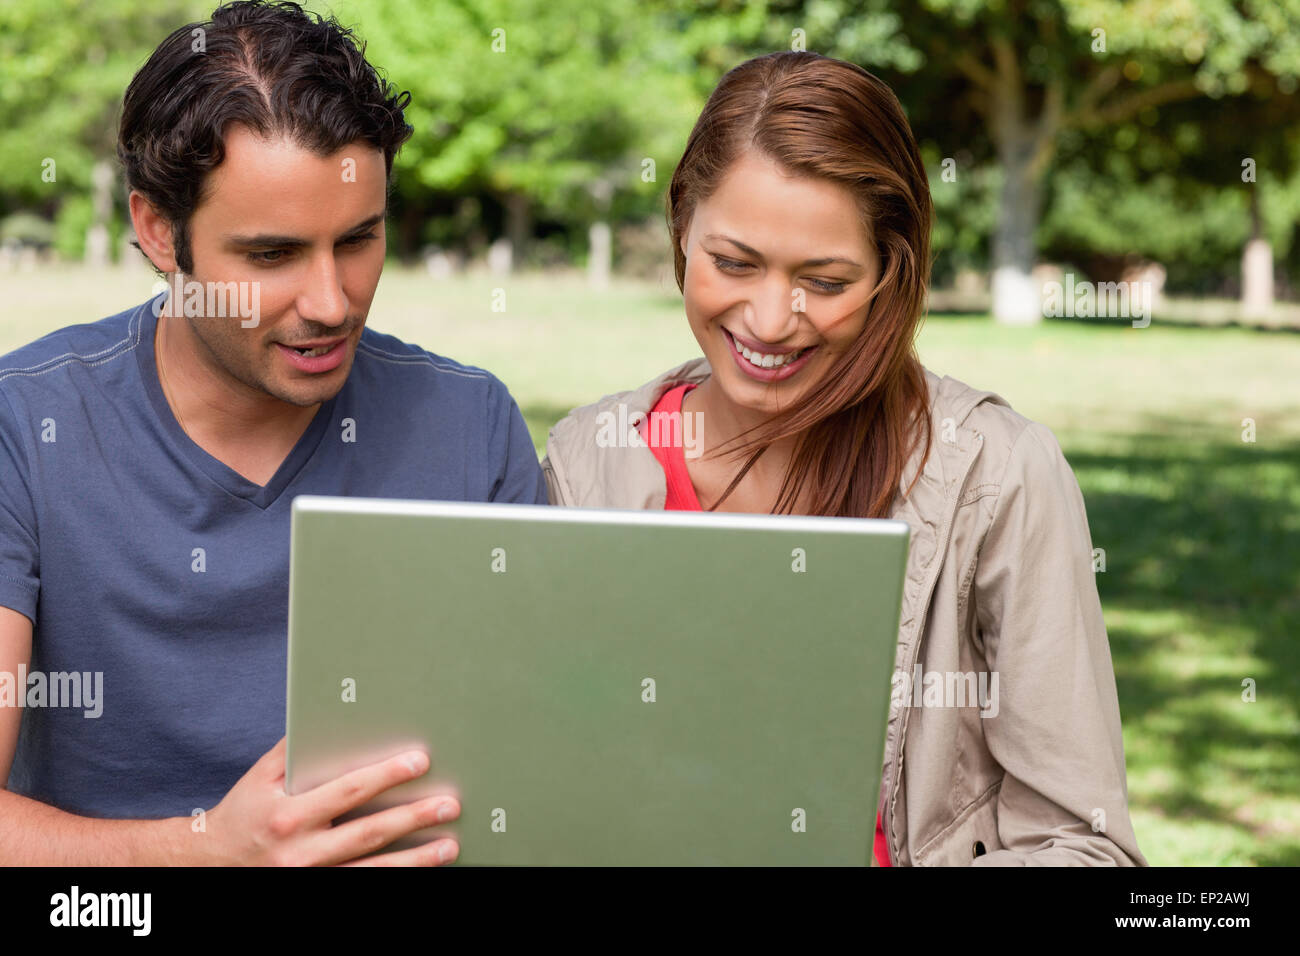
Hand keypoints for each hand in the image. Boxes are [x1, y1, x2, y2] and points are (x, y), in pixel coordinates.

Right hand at [200, 737, 459, 865]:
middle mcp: (300, 852)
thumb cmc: (243, 812)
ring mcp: (310, 878)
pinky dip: (394, 879)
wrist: (209, 864)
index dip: (386, 775)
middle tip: (449, 804)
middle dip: (414, 818)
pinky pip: (360, 887)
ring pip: (373, 871)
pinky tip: (421, 871)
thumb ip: (296, 749)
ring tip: (449, 845)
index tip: (420, 761)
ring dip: (416, 860)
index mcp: (289, 815)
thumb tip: (332, 715)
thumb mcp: (261, 777)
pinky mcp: (315, 893)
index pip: (348, 791)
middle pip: (369, 834)